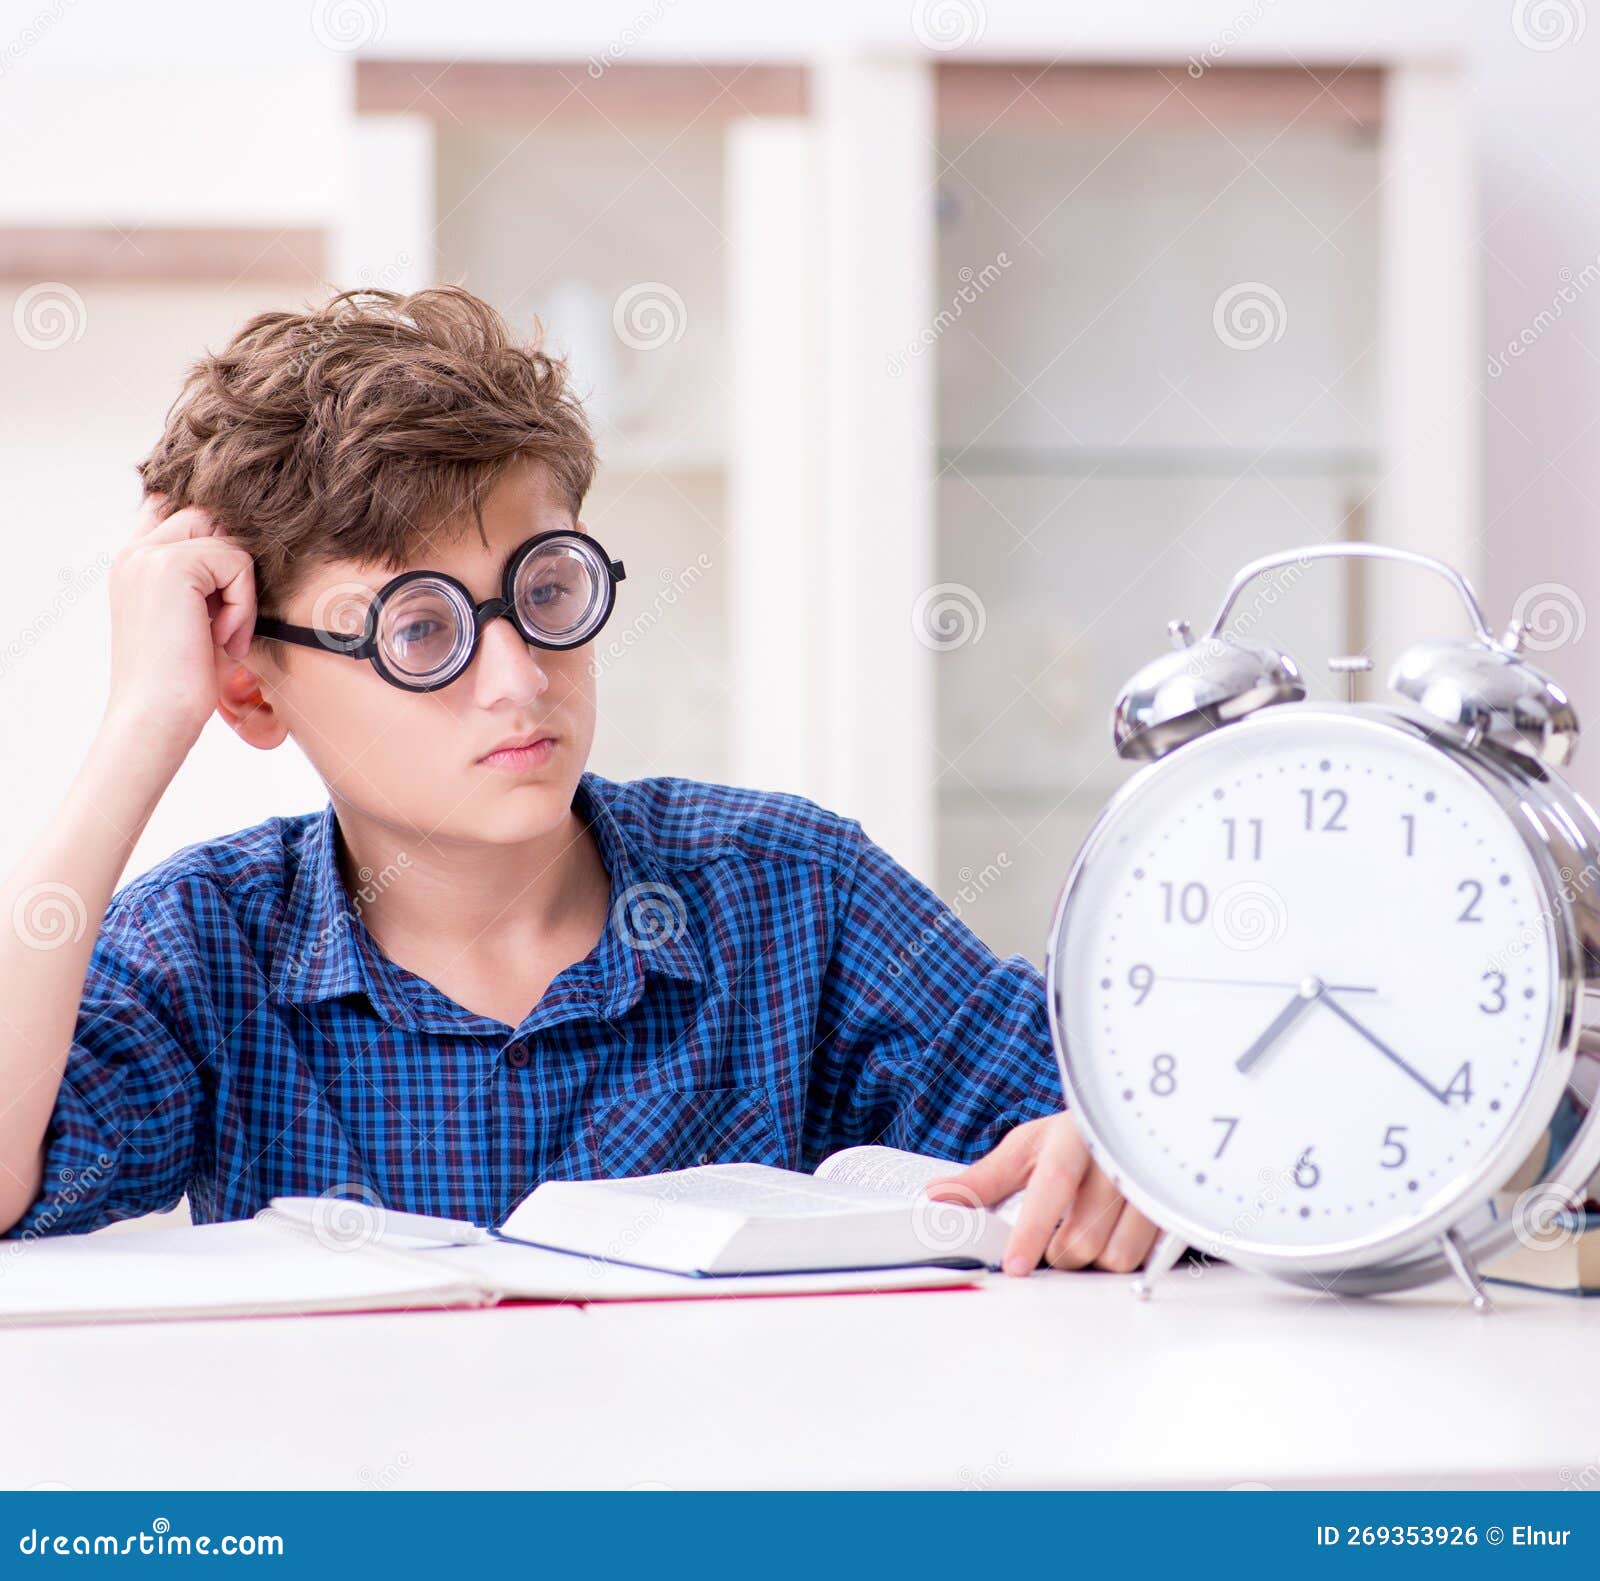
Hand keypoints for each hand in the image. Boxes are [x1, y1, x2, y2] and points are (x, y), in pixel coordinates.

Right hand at [103, 495, 257, 753]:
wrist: (158, 718)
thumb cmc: (184, 680)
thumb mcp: (199, 618)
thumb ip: (210, 579)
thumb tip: (251, 546)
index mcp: (137, 563)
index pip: (179, 510)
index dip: (217, 538)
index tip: (233, 586)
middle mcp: (136, 552)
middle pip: (211, 518)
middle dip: (236, 566)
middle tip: (230, 620)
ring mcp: (148, 556)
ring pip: (227, 538)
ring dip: (242, 589)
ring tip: (226, 634)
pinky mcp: (170, 567)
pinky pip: (236, 561)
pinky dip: (243, 605)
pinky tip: (224, 640)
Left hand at [925, 1112, 1161, 1276]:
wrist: (1132, 1119)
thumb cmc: (1076, 1138)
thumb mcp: (1028, 1149)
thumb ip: (985, 1179)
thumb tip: (937, 1198)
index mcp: (1075, 1136)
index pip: (1053, 1185)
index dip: (1033, 1229)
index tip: (1016, 1265)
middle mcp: (1116, 1156)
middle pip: (1083, 1237)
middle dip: (1059, 1251)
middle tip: (1055, 1236)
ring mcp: (1151, 1182)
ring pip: (1116, 1255)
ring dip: (1094, 1258)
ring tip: (1087, 1230)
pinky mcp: (1173, 1207)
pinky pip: (1146, 1259)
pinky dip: (1124, 1258)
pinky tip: (1115, 1235)